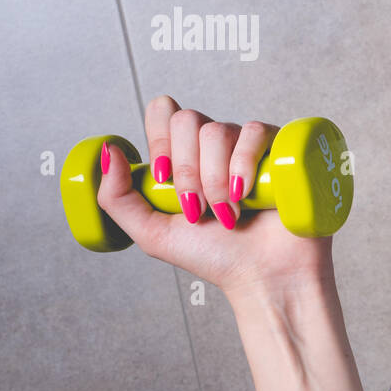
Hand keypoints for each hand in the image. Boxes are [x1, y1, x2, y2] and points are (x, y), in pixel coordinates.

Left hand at [96, 95, 331, 295]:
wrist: (265, 276)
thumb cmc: (216, 258)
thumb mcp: (152, 234)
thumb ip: (117, 198)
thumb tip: (110, 150)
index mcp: (186, 158)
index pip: (164, 114)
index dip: (159, 140)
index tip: (164, 179)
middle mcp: (216, 148)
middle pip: (188, 121)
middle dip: (187, 171)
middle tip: (198, 208)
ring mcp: (249, 147)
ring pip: (218, 131)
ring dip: (215, 179)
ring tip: (227, 212)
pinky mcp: (280, 150)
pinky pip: (255, 132)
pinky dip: (243, 165)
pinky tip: (245, 195)